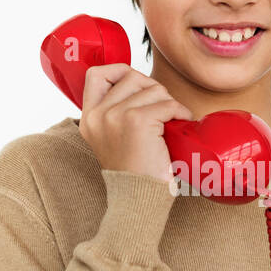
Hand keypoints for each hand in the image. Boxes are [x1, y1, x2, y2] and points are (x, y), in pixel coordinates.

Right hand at [78, 63, 193, 182]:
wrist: (139, 199)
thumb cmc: (135, 171)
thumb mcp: (112, 138)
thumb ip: (115, 113)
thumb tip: (140, 82)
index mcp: (88, 118)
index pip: (96, 74)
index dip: (120, 71)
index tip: (139, 87)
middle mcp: (98, 115)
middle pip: (131, 77)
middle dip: (153, 89)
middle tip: (162, 110)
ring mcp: (115, 116)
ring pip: (152, 88)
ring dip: (169, 102)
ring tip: (171, 121)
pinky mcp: (137, 121)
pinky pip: (167, 104)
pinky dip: (180, 111)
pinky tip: (181, 124)